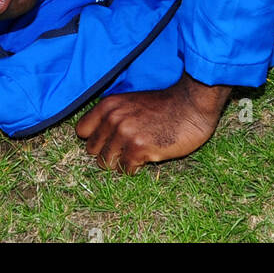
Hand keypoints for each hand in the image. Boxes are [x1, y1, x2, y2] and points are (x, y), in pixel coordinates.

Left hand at [75, 76, 230, 173]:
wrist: (192, 105)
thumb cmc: (165, 106)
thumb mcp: (132, 102)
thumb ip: (113, 115)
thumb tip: (96, 136)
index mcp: (109, 105)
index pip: (82, 131)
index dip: (95, 138)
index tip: (107, 141)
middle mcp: (113, 118)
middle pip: (92, 151)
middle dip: (108, 153)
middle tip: (125, 149)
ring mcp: (125, 133)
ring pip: (106, 163)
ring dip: (121, 162)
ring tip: (137, 153)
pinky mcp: (138, 148)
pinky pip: (125, 170)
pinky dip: (135, 168)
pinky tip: (147, 157)